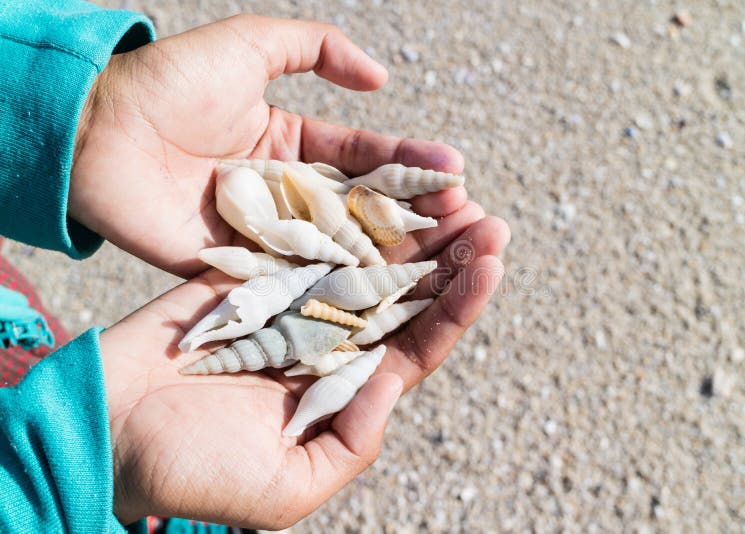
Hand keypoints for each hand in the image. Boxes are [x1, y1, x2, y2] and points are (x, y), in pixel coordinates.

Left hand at [70, 15, 465, 276]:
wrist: (98, 133)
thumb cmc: (171, 83)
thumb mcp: (251, 45)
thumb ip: (317, 48)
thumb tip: (382, 80)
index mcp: (293, 145)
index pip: (365, 159)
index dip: (410, 167)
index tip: (455, 175)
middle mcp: (287, 195)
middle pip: (363, 210)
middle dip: (416, 218)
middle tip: (468, 226)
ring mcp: (267, 236)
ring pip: (339, 249)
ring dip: (392, 257)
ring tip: (445, 262)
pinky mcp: (241, 269)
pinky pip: (296, 279)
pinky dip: (339, 288)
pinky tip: (385, 295)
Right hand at [101, 208, 508, 527]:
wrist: (109, 429)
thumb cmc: (194, 471)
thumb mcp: (288, 488)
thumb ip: (351, 442)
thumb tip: (393, 380)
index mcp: (344, 392)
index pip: (415, 347)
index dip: (457, 308)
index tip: (491, 265)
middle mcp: (328, 344)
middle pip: (401, 297)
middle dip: (447, 259)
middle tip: (488, 220)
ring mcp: (293, 304)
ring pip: (363, 262)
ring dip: (407, 230)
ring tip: (451, 194)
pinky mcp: (253, 274)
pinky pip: (305, 240)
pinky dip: (342, 215)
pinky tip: (378, 188)